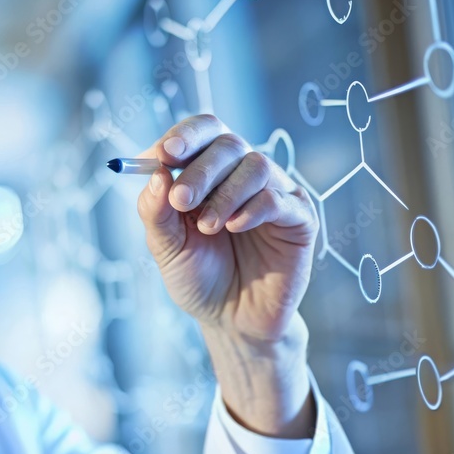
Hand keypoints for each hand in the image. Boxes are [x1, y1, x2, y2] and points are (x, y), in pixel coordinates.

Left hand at [136, 115, 318, 342]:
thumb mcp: (165, 247)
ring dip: (225, 194)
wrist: (231, 320)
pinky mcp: (298, 219)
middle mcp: (242, 176)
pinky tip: (234, 228)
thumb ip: (155, 211)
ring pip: (256, 166)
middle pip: (228, 144)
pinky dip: (253, 208)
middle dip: (199, 170)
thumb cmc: (198, 279)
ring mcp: (274, 194)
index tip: (163, 154)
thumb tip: (156, 172)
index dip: (184, 136)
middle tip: (181, 200)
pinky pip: (280, 198)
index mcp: (209, 172)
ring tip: (207, 228)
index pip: (203, 133)